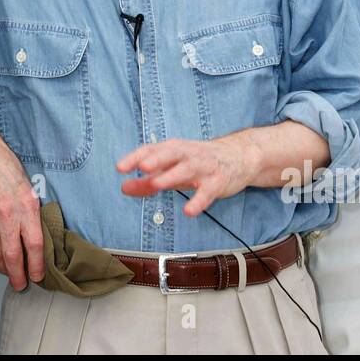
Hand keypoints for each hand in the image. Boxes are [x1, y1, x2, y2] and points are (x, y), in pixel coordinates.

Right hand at [0, 117, 44, 290]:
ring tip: (7, 271)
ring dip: (1, 268)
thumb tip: (34, 242)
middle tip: (21, 283)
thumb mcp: (29, 188)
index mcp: (26, 205)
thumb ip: (31, 215)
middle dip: (18, 275)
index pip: (34, 245)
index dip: (37, 266)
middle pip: (12, 256)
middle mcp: (5, 214)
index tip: (38, 276)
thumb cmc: (6, 168)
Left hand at [117, 132, 257, 216]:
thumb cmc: (199, 163)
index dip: (135, 157)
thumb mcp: (172, 169)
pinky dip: (198, 201)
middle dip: (156, 159)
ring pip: (187, 169)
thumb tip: (123, 188)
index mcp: (173, 150)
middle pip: (170, 154)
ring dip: (172, 175)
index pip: (152, 150)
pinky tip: (188, 211)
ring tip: (158, 184)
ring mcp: (203, 167)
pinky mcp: (217, 182)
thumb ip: (147, 180)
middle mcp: (187, 155)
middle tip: (142, 166)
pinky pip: (207, 192)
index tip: (120, 168)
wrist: (239, 157)